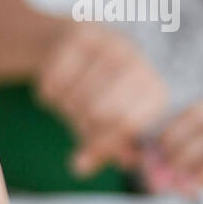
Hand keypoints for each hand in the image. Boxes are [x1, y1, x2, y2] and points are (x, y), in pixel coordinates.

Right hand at [34, 23, 167, 176]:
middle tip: (79, 123)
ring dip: (64, 108)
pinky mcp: (78, 35)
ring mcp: (109, 45)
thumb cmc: (97, 93)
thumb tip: (81, 168)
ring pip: (72, 99)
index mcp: (153, 90)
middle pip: (97, 113)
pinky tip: (59, 85)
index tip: (86, 154)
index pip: (126, 126)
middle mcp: (138, 62)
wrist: (70, 45)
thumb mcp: (107, 123)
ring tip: (71, 102)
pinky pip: (51, 83)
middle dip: (81, 125)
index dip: (102, 144)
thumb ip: (102, 150)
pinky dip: (49, 94)